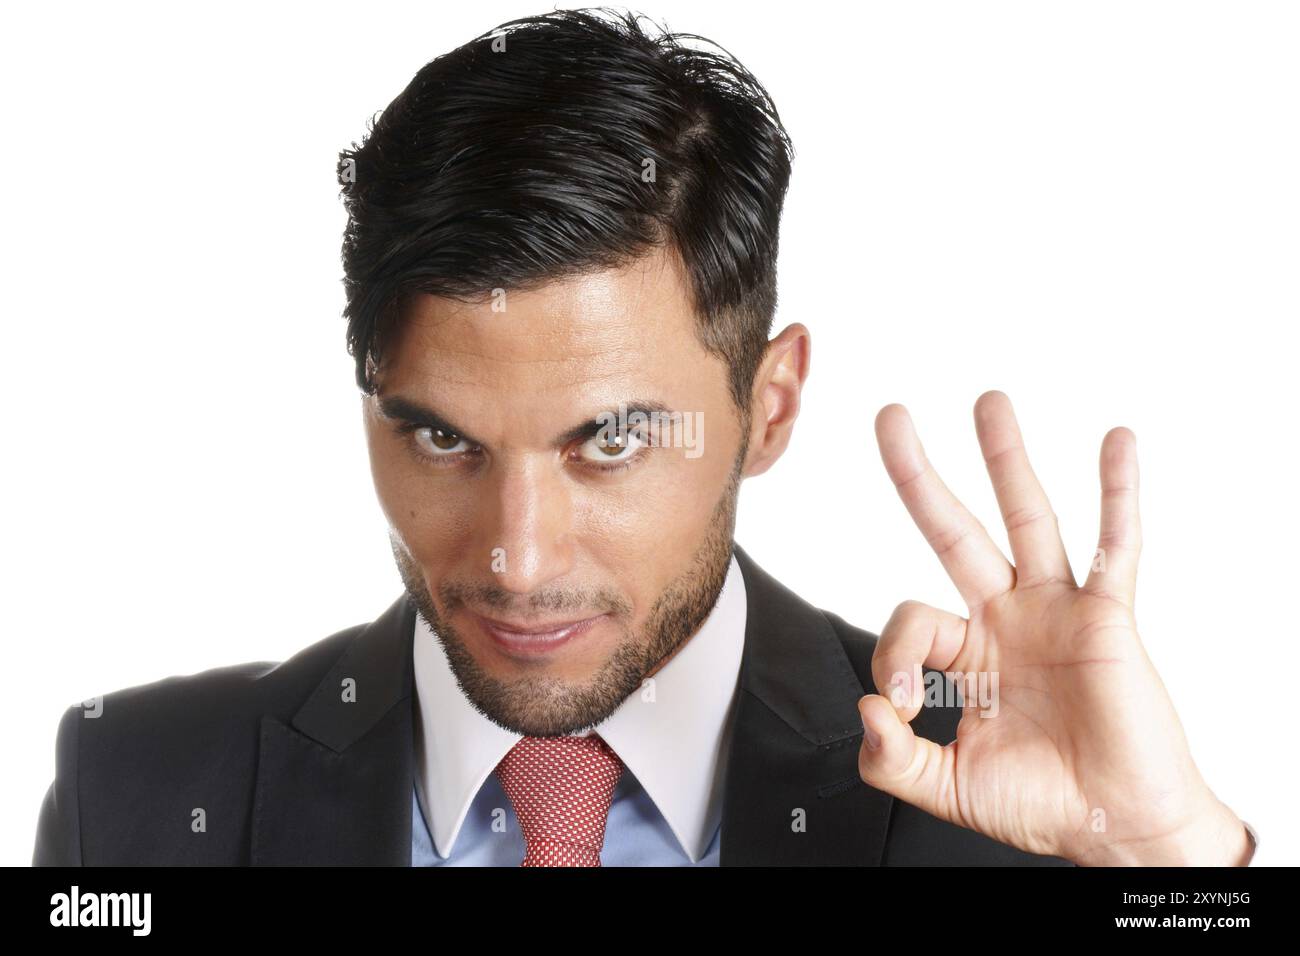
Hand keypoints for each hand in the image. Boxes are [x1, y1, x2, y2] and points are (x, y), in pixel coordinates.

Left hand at [857, 390, 1249, 865]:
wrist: (1115, 827)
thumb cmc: (1040, 803)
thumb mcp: (947, 786)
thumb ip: (893, 758)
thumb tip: (868, 708)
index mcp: (966, 650)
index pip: (910, 619)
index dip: (894, 656)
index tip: (903, 703)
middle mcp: (1007, 616)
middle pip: (954, 529)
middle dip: (920, 474)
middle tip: (889, 416)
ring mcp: (1056, 609)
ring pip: (1026, 518)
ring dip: (1006, 458)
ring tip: (987, 403)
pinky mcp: (1106, 617)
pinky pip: (1114, 547)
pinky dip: (1118, 495)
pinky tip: (1117, 444)